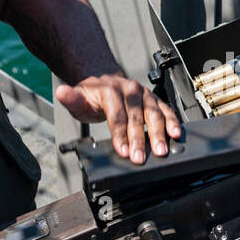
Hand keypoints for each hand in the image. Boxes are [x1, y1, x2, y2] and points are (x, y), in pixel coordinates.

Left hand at [55, 73, 181, 163]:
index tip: (123, 151)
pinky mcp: (154, 99)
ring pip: (154, 113)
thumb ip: (71, 99)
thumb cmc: (93, 95)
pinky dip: (172, 122)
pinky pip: (166, 110)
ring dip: (159, 133)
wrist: (106, 81)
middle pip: (137, 117)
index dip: (120, 134)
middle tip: (140, 158)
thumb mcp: (78, 98)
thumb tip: (62, 93)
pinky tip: (176, 133)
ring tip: (162, 150)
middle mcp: (130, 90)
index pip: (117, 115)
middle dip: (139, 139)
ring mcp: (144, 94)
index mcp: (110, 90)